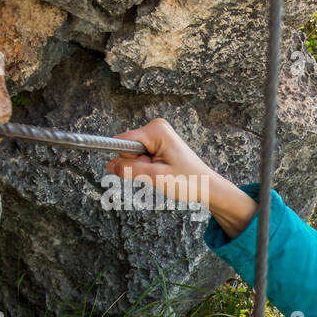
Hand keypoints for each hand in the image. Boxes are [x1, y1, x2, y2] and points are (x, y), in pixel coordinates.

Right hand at [103, 117, 255, 239]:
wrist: (208, 188)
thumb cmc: (189, 182)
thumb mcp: (156, 177)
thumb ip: (129, 170)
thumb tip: (109, 165)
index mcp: (156, 130)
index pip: (122, 142)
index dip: (126, 160)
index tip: (140, 168)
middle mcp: (156, 128)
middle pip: (127, 148)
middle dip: (138, 165)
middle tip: (158, 173)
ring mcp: (157, 136)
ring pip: (133, 155)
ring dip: (143, 168)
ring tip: (163, 173)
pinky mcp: (158, 145)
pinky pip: (141, 157)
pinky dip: (147, 168)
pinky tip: (162, 171)